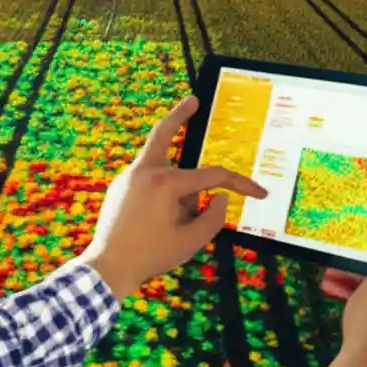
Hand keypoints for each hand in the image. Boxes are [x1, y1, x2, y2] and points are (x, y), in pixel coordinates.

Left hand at [77, 96, 267, 297]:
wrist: (107, 267)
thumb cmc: (150, 255)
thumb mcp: (191, 242)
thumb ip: (213, 217)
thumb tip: (218, 197)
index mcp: (166, 183)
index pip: (213, 176)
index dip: (241, 184)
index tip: (260, 193)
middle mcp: (145, 171)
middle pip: (164, 134)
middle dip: (180, 114)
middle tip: (193, 99)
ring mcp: (128, 177)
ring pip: (164, 173)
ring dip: (176, 193)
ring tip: (169, 228)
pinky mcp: (119, 186)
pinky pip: (148, 185)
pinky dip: (160, 198)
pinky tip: (153, 225)